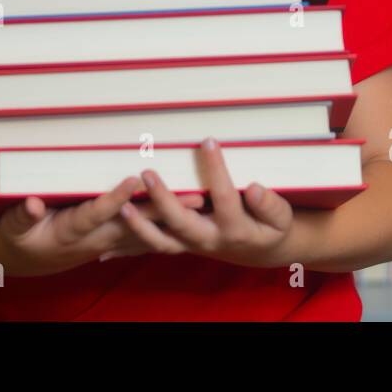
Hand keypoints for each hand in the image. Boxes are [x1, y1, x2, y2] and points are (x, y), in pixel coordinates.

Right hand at [0, 175, 205, 277]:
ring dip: (173, 217)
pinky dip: (168, 227)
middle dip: (164, 208)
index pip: (97, 213)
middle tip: (191, 194)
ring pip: (148, 229)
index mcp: (72, 230)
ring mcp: (111, 241)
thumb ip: (24, 214)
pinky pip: (148, 235)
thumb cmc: (22, 235)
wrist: (32, 259)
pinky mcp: (118, 242)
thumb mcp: (14, 225)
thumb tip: (33, 204)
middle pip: (135, 222)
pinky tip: (188, 215)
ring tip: (201, 201)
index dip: (116, 198)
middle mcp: (97, 238)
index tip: (134, 179)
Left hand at [114, 138, 295, 268]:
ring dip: (140, 226)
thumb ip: (270, 205)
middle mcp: (209, 240)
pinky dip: (132, 241)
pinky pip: (153, 246)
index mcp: (236, 230)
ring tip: (122, 206)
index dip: (217, 170)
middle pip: (183, 224)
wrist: (261, 251)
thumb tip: (255, 188)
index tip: (208, 140)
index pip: (225, 198)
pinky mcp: (180, 245)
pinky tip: (110, 234)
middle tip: (147, 172)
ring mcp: (191, 245)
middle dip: (163, 201)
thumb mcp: (281, 218)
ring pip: (162, 242)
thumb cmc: (271, 227)